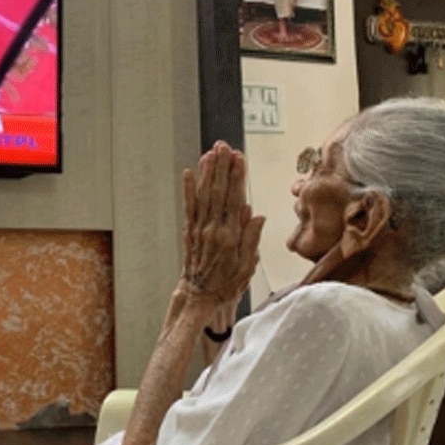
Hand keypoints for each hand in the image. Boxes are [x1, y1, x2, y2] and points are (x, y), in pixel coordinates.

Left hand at [181, 142, 264, 304]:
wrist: (200, 297)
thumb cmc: (226, 285)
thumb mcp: (247, 267)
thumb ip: (251, 239)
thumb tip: (256, 214)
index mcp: (229, 237)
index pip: (234, 200)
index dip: (237, 177)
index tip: (239, 158)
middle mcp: (212, 229)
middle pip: (217, 192)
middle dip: (221, 167)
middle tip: (223, 146)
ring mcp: (199, 229)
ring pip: (203, 195)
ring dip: (207, 173)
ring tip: (210, 153)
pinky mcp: (190, 231)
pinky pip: (189, 207)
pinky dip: (188, 189)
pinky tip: (189, 173)